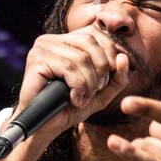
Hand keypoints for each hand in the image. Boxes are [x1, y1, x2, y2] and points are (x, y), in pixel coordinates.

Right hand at [2, 23, 132, 141]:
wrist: (43, 128)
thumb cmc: (68, 109)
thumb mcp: (100, 93)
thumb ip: (117, 77)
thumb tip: (124, 57)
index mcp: (64, 41)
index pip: (94, 32)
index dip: (108, 52)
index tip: (107, 78)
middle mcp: (51, 40)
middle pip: (90, 42)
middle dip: (100, 69)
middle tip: (94, 91)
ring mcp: (41, 48)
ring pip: (81, 58)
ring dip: (89, 84)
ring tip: (82, 99)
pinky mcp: (36, 61)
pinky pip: (68, 69)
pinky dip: (78, 87)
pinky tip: (73, 99)